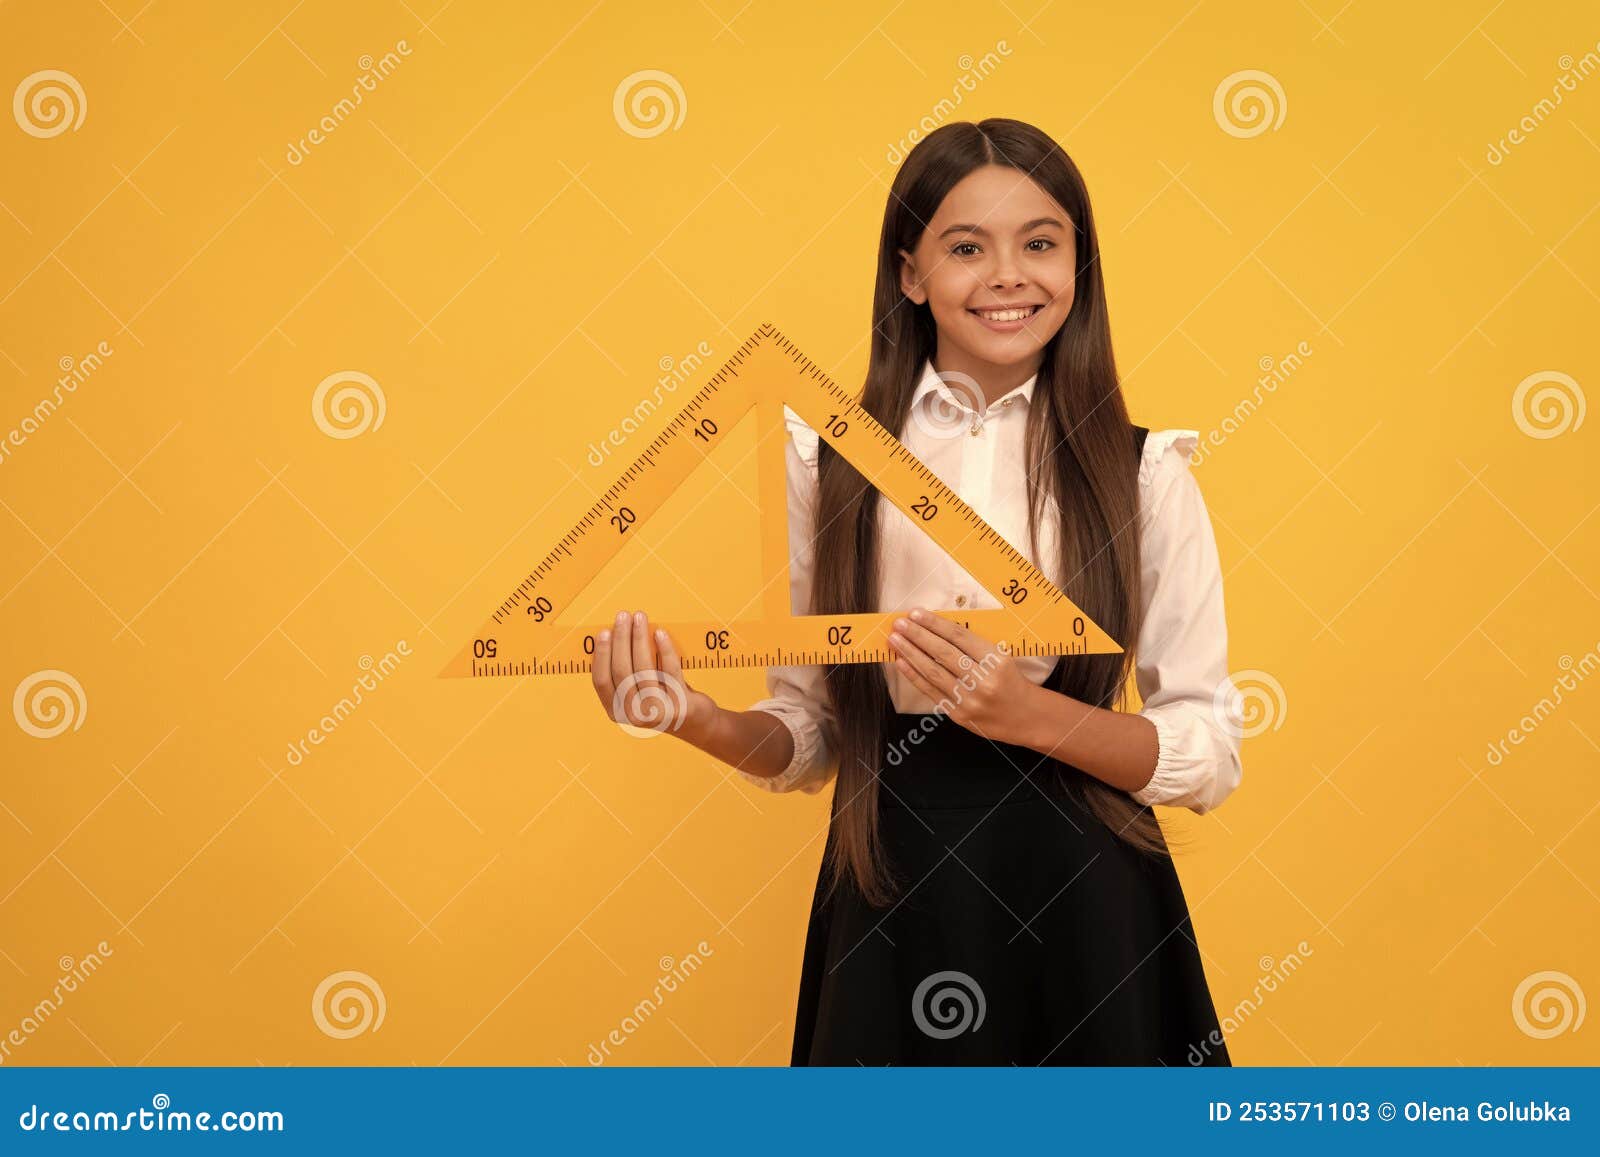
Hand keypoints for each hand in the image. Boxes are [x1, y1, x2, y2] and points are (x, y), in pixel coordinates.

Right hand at [590, 609, 717, 741]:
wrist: (695, 722)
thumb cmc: (662, 696)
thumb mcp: (637, 690)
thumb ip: (624, 671)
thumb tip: (615, 631)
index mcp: (616, 711)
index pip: (601, 681)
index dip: (601, 655)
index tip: (604, 631)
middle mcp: (633, 715)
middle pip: (622, 672)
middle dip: (621, 640)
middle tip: (623, 616)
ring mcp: (657, 713)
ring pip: (644, 669)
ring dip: (640, 638)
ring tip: (640, 617)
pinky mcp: (679, 706)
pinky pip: (670, 671)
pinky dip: (665, 650)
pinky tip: (660, 633)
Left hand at [886, 607, 1041, 745]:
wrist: (1024, 717)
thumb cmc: (1010, 682)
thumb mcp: (1001, 657)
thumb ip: (973, 646)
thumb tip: (936, 629)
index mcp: (996, 660)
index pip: (959, 637)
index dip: (935, 623)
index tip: (916, 613)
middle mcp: (983, 680)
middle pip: (944, 653)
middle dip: (918, 635)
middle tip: (899, 623)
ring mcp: (969, 699)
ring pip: (933, 672)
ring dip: (910, 653)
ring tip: (895, 639)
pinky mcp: (958, 714)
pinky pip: (931, 691)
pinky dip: (914, 676)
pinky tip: (901, 662)